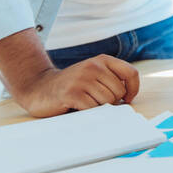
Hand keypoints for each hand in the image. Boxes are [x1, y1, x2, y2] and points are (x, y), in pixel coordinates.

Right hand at [17, 55, 140, 116]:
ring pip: (106, 101)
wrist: (39, 88)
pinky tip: (76, 106)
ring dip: (97, 107)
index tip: (126, 99)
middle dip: (110, 102)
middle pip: (118, 92)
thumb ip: (112, 80)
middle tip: (94, 101)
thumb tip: (129, 99)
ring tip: (84, 103)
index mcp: (102, 60)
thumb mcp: (94, 75)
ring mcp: (82, 79)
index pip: (131, 73)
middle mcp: (93, 66)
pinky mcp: (72, 93)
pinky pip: (92, 108)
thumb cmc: (72, 85)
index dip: (133, 89)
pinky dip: (87, 112)